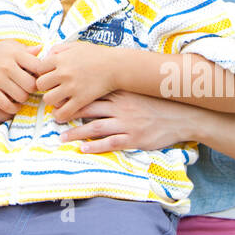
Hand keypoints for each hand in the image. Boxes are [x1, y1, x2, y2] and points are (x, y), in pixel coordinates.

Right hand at [0, 41, 41, 114]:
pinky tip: (12, 104)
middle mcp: (8, 65)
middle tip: (29, 89)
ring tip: (20, 96)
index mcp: (15, 53)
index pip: (39, 66)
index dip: (42, 74)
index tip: (38, 77)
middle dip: (33, 90)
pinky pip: (7, 105)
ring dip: (23, 99)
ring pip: (21, 96)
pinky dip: (12, 108)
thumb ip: (25, 49)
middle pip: (32, 85)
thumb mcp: (8, 46)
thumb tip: (42, 49)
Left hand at [35, 42, 119, 121]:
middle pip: (40, 84)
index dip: (42, 73)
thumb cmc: (97, 55)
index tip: (49, 76)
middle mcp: (64, 73)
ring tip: (58, 99)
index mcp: (60, 59)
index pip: (38, 68)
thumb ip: (58, 49)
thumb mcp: (76, 45)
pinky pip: (63, 113)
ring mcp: (72, 87)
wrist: (116, 66)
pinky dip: (60, 115)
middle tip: (52, 88)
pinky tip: (62, 112)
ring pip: (48, 99)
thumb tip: (46, 56)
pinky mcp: (81, 100)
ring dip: (51, 101)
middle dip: (44, 87)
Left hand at [59, 90, 201, 152]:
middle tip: (53, 118)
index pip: (91, 94)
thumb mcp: (137, 92)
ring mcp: (127, 123)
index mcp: (120, 94)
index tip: (58, 100)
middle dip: (69, 113)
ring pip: (96, 127)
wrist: (181, 116)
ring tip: (62, 137)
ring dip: (77, 133)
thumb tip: (100, 86)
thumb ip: (119, 90)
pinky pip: (111, 143)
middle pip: (89, 109)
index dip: (73, 97)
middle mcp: (121, 107)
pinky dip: (95, 146)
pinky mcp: (134, 138)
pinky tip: (83, 149)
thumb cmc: (157, 104)